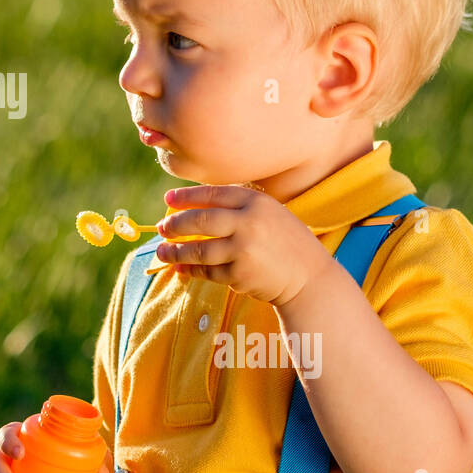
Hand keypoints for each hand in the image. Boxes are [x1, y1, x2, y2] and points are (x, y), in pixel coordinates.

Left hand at [156, 184, 331, 307]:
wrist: (310, 278)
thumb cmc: (286, 243)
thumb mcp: (270, 214)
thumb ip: (239, 207)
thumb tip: (193, 206)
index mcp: (256, 202)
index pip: (212, 194)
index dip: (186, 197)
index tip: (168, 200)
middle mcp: (249, 222)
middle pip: (200, 220)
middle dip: (175, 225)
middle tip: (162, 229)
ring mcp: (243, 249)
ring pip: (198, 249)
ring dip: (176, 252)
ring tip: (162, 252)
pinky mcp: (239, 274)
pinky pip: (208, 271)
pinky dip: (192, 270)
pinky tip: (181, 269)